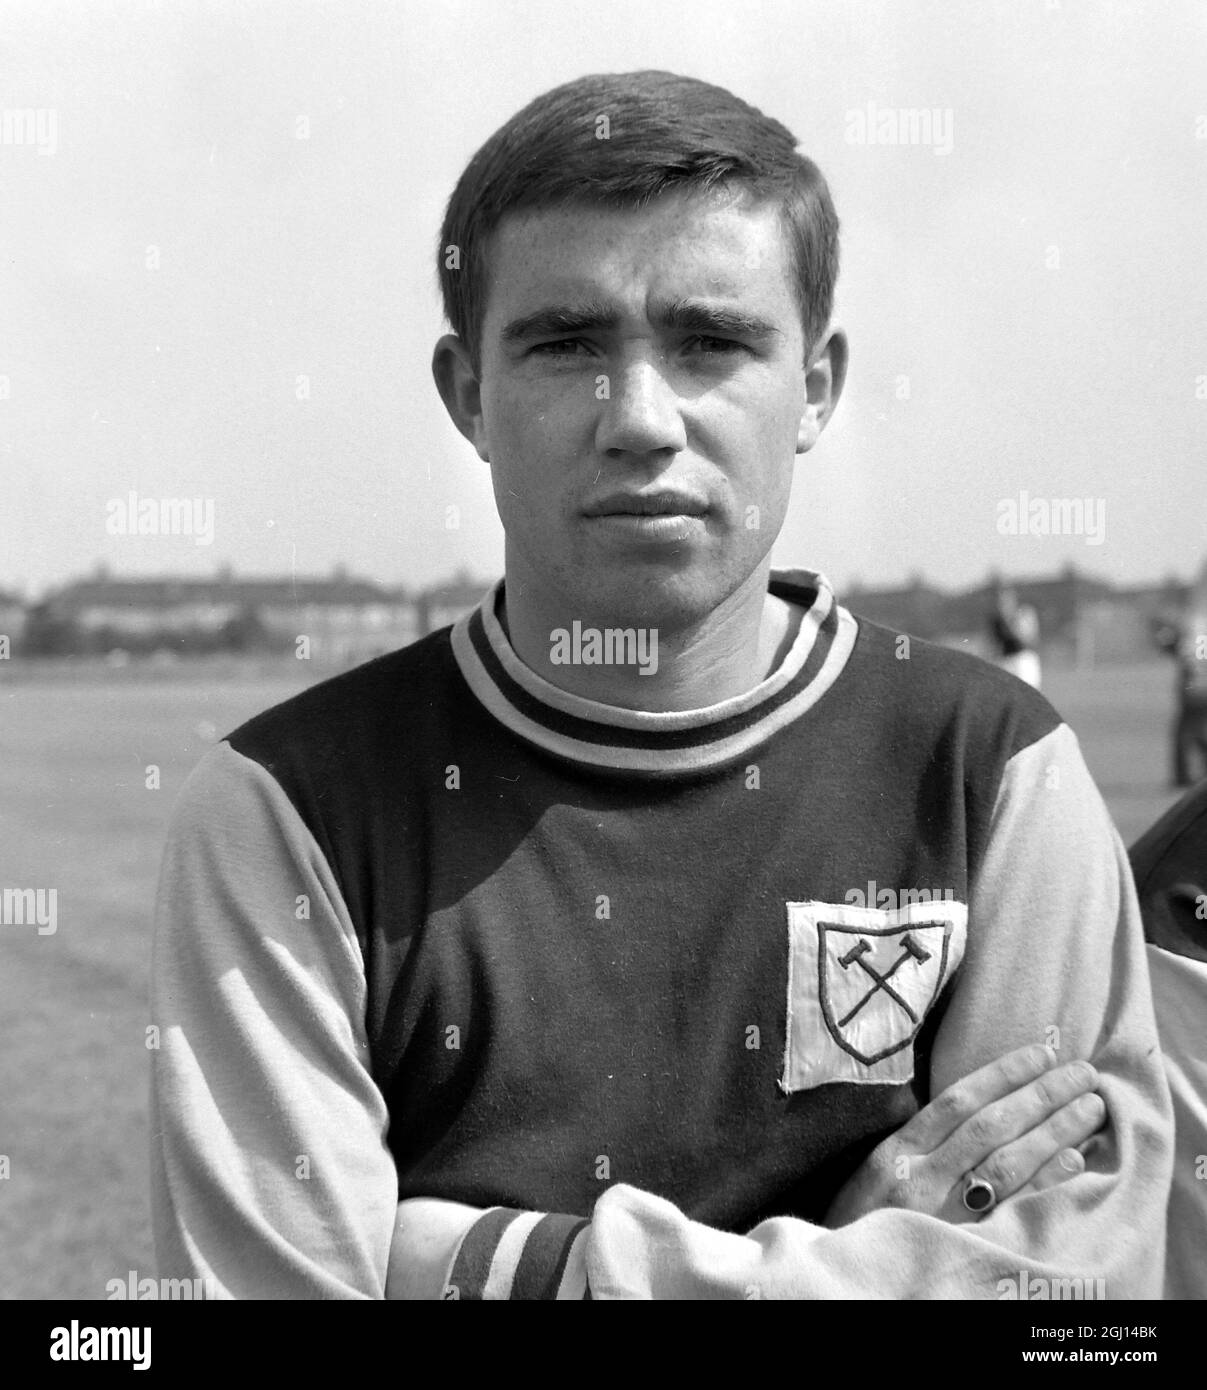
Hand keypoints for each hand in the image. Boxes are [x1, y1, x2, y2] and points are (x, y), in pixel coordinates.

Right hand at [825, 1044, 1105, 1227]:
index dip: (1004, 1073)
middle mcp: (922, 1177)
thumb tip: (980, 1101)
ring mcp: (945, 1215)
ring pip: (1008, 1164)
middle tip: (1083, 1074)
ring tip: (1091, 1108)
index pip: (960, 1100)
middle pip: (991, 1126)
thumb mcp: (878, 1170)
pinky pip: (1014, 1209)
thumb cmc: (867, 1219)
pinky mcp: (966, 1246)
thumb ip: (922, 1141)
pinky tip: (1075, 1161)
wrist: (850, 1279)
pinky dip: (1046, 1182)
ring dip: (1054, 1131)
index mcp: (899, 1151)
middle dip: (1041, 1095)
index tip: (1042, 1053)